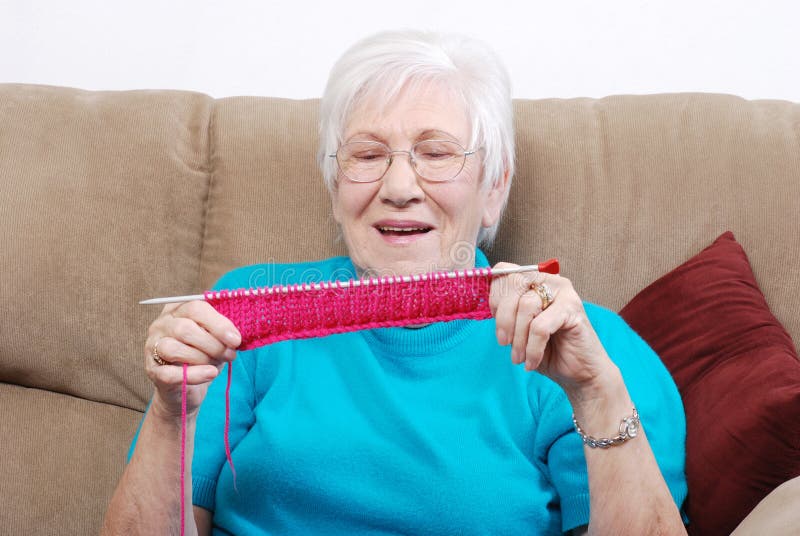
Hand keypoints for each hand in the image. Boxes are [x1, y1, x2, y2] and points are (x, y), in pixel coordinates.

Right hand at [144, 301, 240, 418]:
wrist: (186, 388)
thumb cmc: (203, 356)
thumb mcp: (215, 338)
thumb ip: (222, 331)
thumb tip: (235, 335)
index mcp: (177, 309)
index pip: (196, 308)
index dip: (219, 324)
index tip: (236, 339)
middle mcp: (161, 325)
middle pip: (185, 328)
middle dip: (213, 344)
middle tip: (230, 355)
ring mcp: (152, 347)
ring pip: (174, 348)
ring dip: (202, 358)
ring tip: (217, 365)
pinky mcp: (152, 370)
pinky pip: (171, 373)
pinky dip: (194, 374)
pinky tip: (210, 374)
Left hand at [489, 262, 615, 396]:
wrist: (580, 373)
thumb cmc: (549, 350)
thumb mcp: (519, 329)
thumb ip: (506, 313)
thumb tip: (486, 306)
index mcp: (535, 280)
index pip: (504, 272)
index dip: (494, 297)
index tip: (494, 321)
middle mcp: (549, 280)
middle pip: (514, 285)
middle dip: (503, 319)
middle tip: (504, 343)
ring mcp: (563, 292)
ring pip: (526, 307)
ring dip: (518, 338)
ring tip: (519, 357)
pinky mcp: (573, 309)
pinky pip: (540, 326)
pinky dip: (532, 348)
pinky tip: (532, 361)